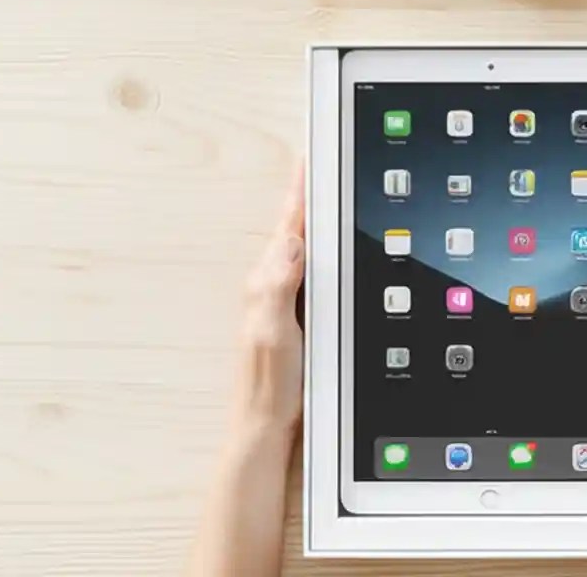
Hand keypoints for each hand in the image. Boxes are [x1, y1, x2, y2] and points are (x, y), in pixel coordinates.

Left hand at [231, 165, 305, 433]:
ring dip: (309, 217)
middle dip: (306, 194)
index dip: (302, 192)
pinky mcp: (292, 316)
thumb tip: (293, 242)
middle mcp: (270, 285)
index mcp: (266, 282)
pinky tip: (321, 245)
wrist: (266, 426)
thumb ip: (280, 286)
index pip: (290, 226)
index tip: (310, 159)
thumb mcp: (275, 332)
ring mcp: (280, 300)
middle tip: (318, 160)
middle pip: (294, 228)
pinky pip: (306, 269)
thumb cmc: (270, 385)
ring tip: (318, 188)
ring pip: (300, 247)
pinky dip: (315, 248)